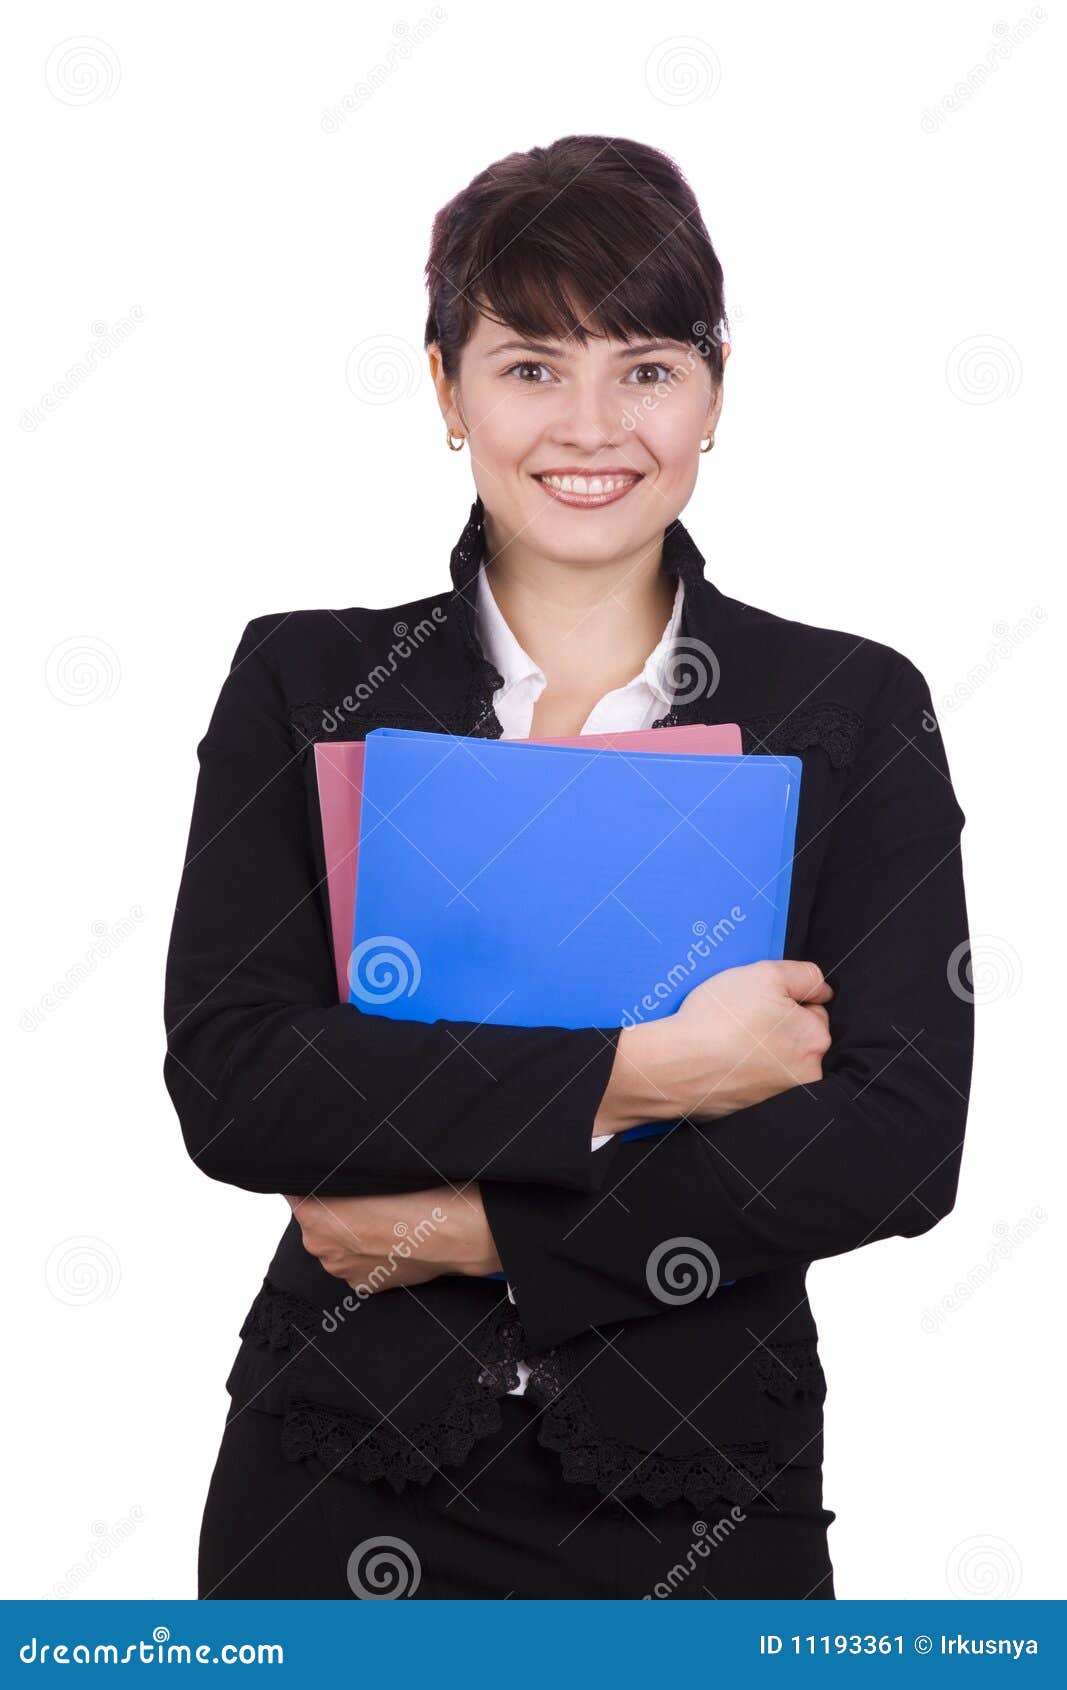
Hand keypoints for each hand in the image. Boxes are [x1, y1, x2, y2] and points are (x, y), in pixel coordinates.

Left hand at [284, 1184, 502, 1292]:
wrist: (458, 1231)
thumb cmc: (420, 1196)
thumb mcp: (373, 1168)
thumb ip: (338, 1173)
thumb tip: (324, 1172)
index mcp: (313, 1214)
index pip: (295, 1191)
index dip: (314, 1180)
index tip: (331, 1175)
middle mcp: (320, 1246)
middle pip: (315, 1218)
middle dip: (335, 1207)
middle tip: (369, 1195)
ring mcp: (342, 1269)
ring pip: (337, 1241)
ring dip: (352, 1231)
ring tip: (386, 1216)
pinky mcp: (364, 1285)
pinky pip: (356, 1261)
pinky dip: (368, 1251)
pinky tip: (392, 1238)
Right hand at [594, 959, 833, 1131]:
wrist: (675, 1066)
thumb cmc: (720, 1017)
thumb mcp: (765, 974)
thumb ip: (804, 976)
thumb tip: (823, 991)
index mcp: (815, 1039)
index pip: (813, 1010)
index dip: (786, 999)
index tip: (759, 1001)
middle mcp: (807, 1073)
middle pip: (797, 1038)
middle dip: (776, 1027)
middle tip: (742, 1018)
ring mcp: (781, 1096)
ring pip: (776, 1061)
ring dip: (760, 1050)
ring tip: (729, 1039)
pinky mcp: (755, 1111)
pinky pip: (754, 1082)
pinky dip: (742, 1071)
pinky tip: (722, 1060)